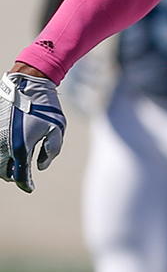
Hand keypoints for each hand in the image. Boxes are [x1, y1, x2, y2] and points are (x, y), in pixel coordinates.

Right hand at [2, 70, 64, 193]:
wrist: (27, 84)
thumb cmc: (46, 107)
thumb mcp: (57, 130)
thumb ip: (51, 151)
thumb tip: (40, 167)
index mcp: (21, 148)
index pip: (20, 175)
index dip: (25, 184)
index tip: (30, 187)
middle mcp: (3, 144)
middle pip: (2, 171)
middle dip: (12, 175)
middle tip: (21, 175)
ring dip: (3, 165)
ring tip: (13, 164)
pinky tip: (8, 150)